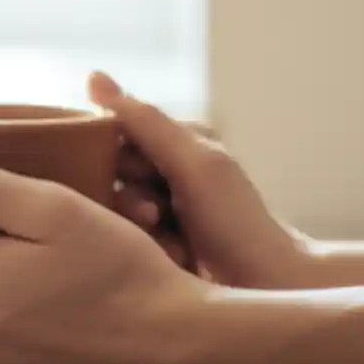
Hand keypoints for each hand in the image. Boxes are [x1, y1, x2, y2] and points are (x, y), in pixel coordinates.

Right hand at [91, 72, 315, 288]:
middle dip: (130, 201)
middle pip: (114, 177)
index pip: (116, 135)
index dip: (114, 159)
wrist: (271, 287)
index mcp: (180, 141)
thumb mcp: (191, 164)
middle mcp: (172, 171)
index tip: (135, 179)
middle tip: (154, 216)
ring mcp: (167, 210)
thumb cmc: (237, 223)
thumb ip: (144, 121)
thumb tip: (92, 76)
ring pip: (118, 214)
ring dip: (142, 232)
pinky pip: (132, 242)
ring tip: (173, 245)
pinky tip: (179, 262)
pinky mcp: (163, 245)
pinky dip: (152, 252)